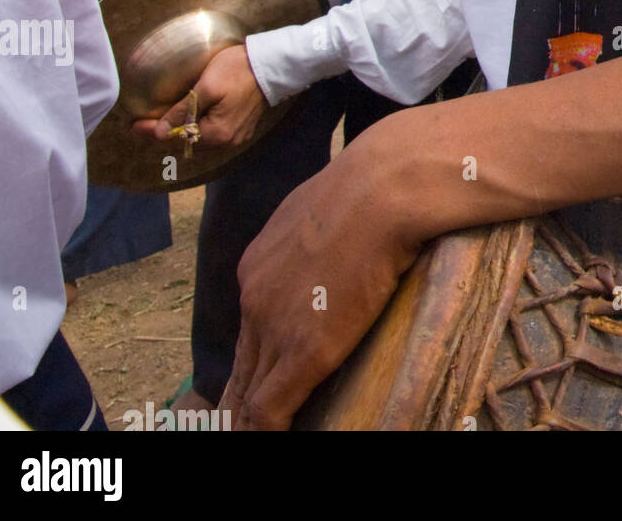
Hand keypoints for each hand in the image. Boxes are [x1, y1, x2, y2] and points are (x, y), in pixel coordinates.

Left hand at [132, 44, 269, 149]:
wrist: (273, 64)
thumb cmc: (238, 70)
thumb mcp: (206, 87)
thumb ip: (182, 111)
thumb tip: (159, 133)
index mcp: (216, 134)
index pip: (174, 138)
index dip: (150, 133)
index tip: (130, 127)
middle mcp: (226, 142)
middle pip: (186, 143)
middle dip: (163, 134)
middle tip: (142, 124)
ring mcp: (236, 137)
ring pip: (199, 139)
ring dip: (179, 132)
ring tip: (161, 122)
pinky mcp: (242, 128)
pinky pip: (212, 134)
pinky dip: (196, 128)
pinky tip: (188, 120)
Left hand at [221, 118, 422, 429]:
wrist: (383, 188)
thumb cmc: (369, 184)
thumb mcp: (323, 204)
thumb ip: (314, 233)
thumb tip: (331, 243)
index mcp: (258, 264)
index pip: (250, 324)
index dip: (255, 356)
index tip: (259, 375)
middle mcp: (256, 298)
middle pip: (242, 363)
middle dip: (240, 396)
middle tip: (238, 424)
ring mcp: (276, 326)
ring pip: (249, 390)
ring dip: (250, 418)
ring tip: (250, 435)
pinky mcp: (305, 352)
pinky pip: (270, 408)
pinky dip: (268, 429)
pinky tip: (276, 436)